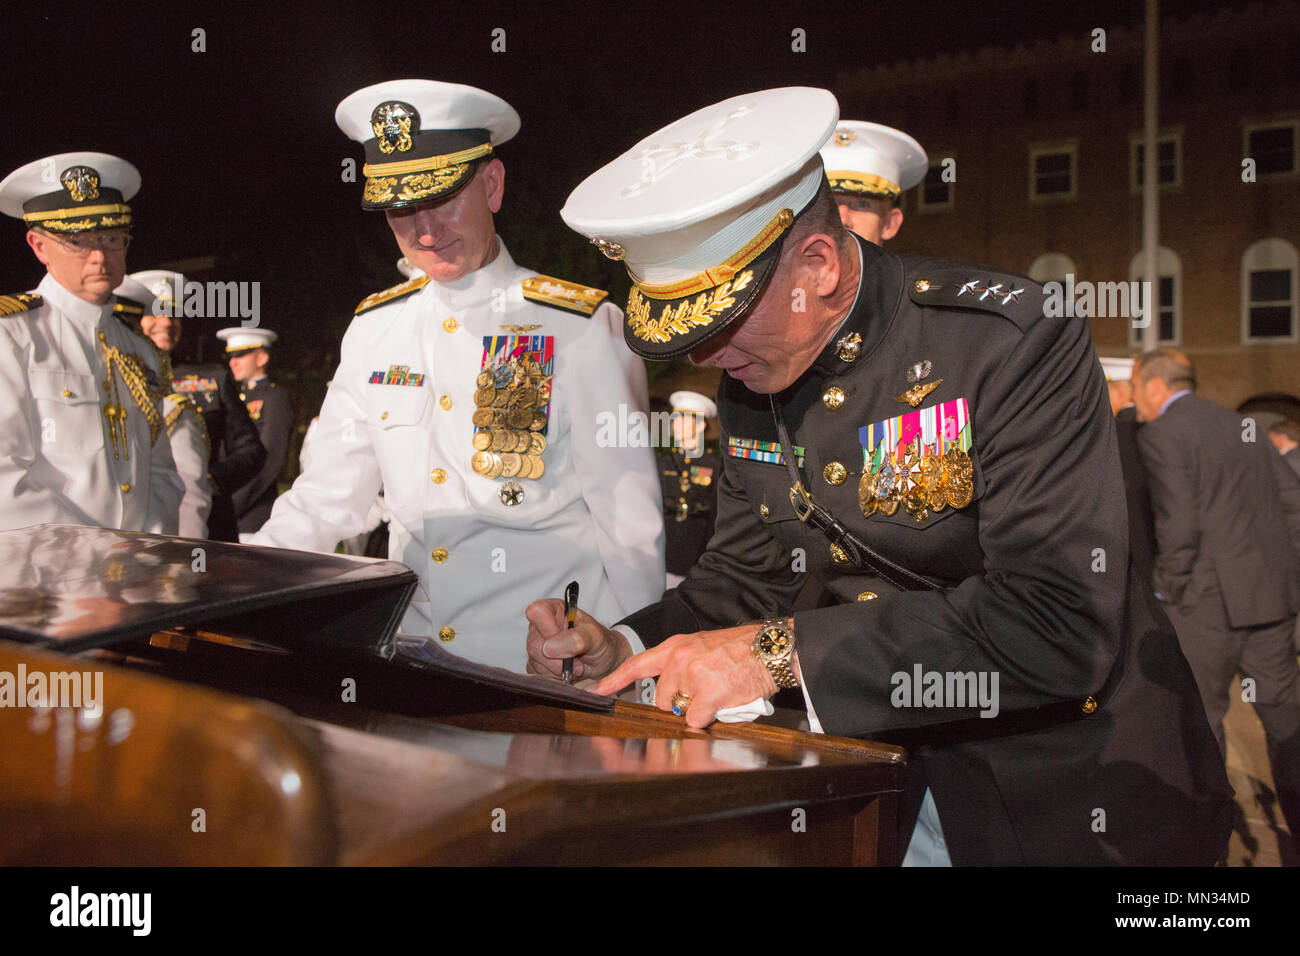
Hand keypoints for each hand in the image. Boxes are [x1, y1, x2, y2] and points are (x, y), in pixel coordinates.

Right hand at [524, 598, 632, 682]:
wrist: (603, 662)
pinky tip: (566, 672)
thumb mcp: (596, 636)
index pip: (537, 612)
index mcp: (554, 609)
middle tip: (577, 660)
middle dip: (558, 657)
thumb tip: (550, 648)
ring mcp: (537, 646)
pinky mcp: (536, 664)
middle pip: (534, 643)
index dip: (549, 629)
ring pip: (535, 662)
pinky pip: (538, 674)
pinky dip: (555, 677)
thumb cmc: (600, 643)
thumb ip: (576, 638)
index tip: (565, 639)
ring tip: (574, 665)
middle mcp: (541, 626)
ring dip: (558, 669)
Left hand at [593, 624, 779, 728]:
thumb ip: (681, 666)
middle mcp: (679, 659)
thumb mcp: (702, 647)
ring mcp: (692, 676)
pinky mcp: (708, 693)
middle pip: (661, 699)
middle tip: (704, 690)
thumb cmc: (740, 650)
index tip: (597, 690)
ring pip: (680, 711)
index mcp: (675, 647)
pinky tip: (724, 700)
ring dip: (696, 709)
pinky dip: (710, 717)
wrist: (769, 648)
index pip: (637, 664)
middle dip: (679, 702)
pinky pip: (697, 720)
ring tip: (717, 691)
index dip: (614, 679)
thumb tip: (670, 695)